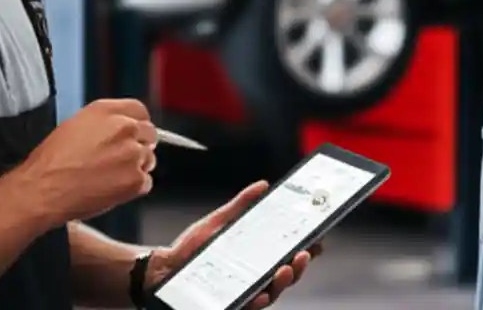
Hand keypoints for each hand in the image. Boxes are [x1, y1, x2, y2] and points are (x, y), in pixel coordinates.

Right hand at [22, 98, 157, 224]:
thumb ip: (103, 123)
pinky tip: (111, 189)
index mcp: (106, 111)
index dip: (137, 124)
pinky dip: (133, 188)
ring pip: (148, 159)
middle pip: (149, 134)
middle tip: (121, 160)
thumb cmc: (51, 162)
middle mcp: (124, 128)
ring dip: (136, 168)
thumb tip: (117, 130)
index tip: (135, 134)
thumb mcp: (74, 126)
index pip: (139, 111)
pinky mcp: (136, 179)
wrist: (44, 189)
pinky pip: (145, 183)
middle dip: (139, 146)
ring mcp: (132, 154)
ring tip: (110, 177)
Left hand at [147, 182, 323, 308]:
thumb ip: (241, 206)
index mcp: (257, 258)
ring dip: (284, 282)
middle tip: (304, 253)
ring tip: (285, 269)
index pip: (288, 254)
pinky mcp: (231, 304)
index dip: (306, 248)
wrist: (164, 267)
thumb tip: (263, 185)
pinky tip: (261, 293)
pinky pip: (249, 306)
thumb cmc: (192, 247)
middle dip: (300, 265)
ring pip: (272, 292)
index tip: (318, 237)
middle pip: (286, 274)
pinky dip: (258, 299)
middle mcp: (255, 277)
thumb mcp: (219, 222)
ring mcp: (244, 292)